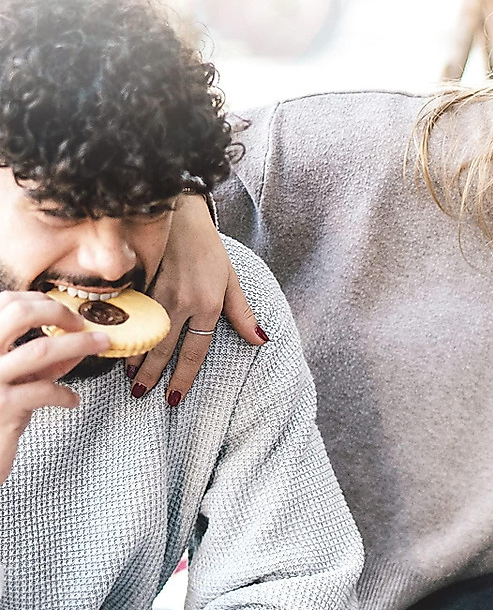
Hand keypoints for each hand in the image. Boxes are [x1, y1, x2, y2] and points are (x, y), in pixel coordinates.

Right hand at [0, 292, 109, 484]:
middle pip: (19, 313)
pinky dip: (65, 394)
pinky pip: (43, 390)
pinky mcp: (2, 407)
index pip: (4, 303)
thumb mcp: (15, 380)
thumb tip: (80, 342)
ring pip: (40, 349)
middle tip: (83, 323)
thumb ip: (43, 362)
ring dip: (79, 344)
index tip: (64, 311)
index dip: (39, 301)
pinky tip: (72, 400)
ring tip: (101, 344)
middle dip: (58, 313)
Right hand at [127, 194, 264, 403]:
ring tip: (128, 376)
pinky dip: (122, 331)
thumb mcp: (231, 280)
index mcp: (208, 305)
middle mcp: (181, 302)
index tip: (173, 396)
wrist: (177, 213)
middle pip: (164, 347)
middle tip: (141, 393)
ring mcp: (156, 291)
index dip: (184, 377)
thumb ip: (243, 314)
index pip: (195, 351)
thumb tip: (261, 341)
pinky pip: (129, 313)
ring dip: (134, 356)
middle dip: (153, 374)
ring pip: (144, 332)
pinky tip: (115, 343)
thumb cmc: (208, 248)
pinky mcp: (137, 280)